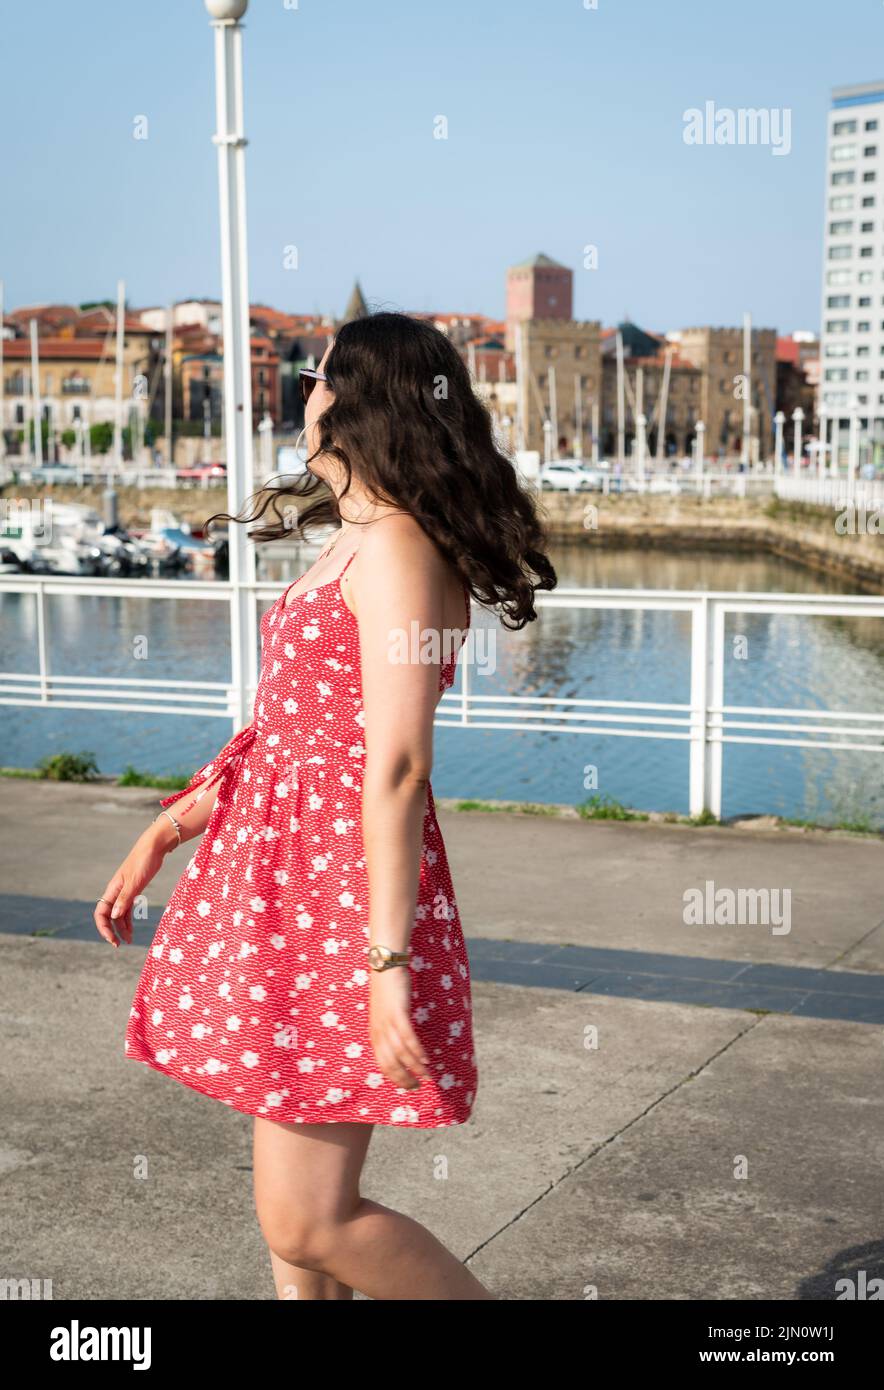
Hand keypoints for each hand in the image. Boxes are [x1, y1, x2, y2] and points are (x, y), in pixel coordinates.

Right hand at [93, 818, 175, 947]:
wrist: (154, 847)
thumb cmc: (144, 861)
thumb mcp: (135, 882)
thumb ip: (125, 899)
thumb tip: (113, 917)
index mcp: (113, 889)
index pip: (100, 913)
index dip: (103, 928)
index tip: (111, 940)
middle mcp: (115, 892)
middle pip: (108, 916)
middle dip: (111, 931)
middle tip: (119, 945)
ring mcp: (124, 892)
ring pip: (118, 914)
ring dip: (121, 928)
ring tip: (128, 941)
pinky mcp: (134, 891)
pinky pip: (127, 909)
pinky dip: (128, 920)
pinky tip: (131, 930)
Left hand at [369, 966, 430, 1091]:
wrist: (384, 966)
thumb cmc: (386, 990)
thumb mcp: (384, 1015)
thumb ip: (389, 1030)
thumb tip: (400, 1046)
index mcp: (374, 1035)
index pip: (383, 1065)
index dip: (396, 1078)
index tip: (409, 1086)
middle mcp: (379, 1032)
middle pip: (390, 1063)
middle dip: (405, 1078)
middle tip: (418, 1086)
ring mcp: (387, 1023)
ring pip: (400, 1053)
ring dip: (414, 1067)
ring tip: (426, 1075)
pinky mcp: (398, 1013)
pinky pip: (407, 1036)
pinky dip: (416, 1050)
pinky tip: (425, 1059)